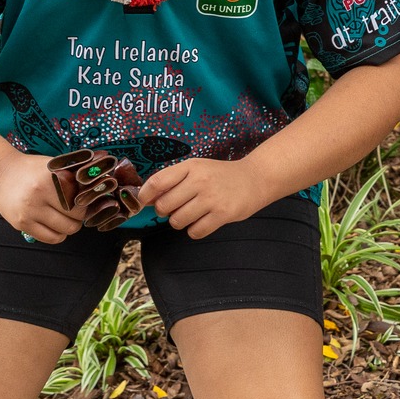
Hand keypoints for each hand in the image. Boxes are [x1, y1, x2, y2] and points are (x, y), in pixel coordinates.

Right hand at [0, 151, 83, 243]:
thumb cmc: (31, 169)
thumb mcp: (54, 165)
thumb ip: (75, 173)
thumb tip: (103, 176)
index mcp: (52, 177)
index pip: (82, 197)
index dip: (88, 201)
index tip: (87, 199)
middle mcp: (40, 194)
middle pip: (76, 216)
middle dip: (81, 215)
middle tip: (78, 210)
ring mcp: (29, 211)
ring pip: (65, 230)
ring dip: (71, 226)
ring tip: (67, 218)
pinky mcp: (21, 224)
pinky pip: (50, 238)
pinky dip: (59, 235)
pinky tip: (56, 225)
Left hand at [139, 157, 270, 239]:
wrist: (255, 178)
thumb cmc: (220, 175)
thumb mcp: (197, 169)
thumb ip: (172, 180)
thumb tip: (146, 199)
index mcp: (191, 167)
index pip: (157, 182)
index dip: (145, 195)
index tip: (144, 202)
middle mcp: (200, 181)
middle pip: (164, 206)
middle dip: (165, 211)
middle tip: (176, 207)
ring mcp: (212, 198)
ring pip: (177, 221)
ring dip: (180, 221)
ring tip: (191, 213)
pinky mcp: (223, 214)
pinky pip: (195, 231)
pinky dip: (195, 230)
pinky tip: (203, 220)